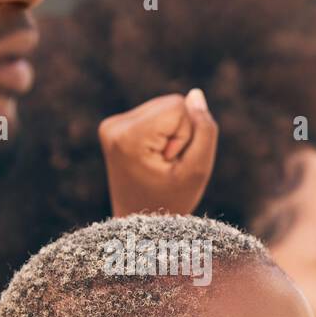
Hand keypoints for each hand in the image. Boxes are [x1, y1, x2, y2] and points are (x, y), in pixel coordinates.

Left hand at [99, 89, 217, 216]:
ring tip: (161, 163)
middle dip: (179, 133)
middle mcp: (114, 125)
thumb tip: (196, 94)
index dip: (187, 134)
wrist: (139, 223)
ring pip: (164, 108)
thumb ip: (204, 130)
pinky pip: (154, 115)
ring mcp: (111, 125)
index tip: (172, 162)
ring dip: (172, 134)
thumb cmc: (172, 200)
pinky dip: (162, 135)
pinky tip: (153, 158)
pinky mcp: (114, 127)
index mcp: (129, 136)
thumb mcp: (198, 169)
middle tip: (168, 164)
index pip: (178, 106)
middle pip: (170, 104)